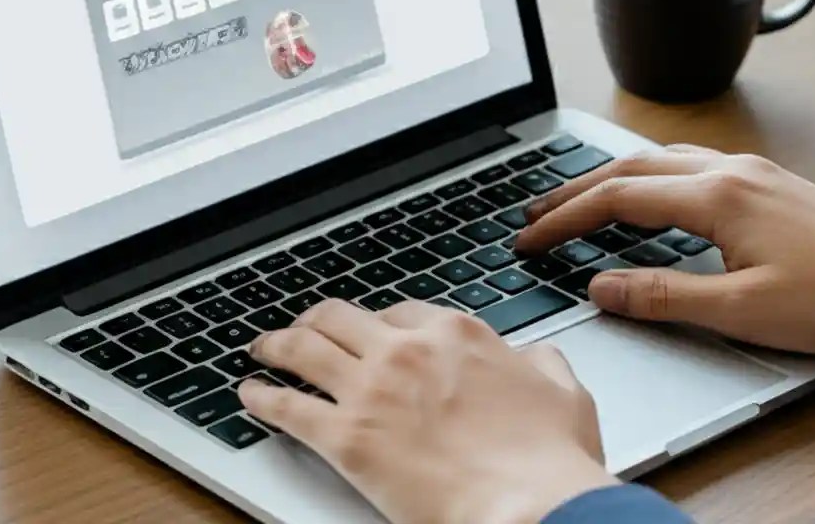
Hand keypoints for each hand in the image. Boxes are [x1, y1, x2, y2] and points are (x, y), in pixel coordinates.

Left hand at [239, 300, 617, 523]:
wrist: (529, 504)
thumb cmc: (549, 458)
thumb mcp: (564, 392)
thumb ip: (542, 365)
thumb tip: (536, 357)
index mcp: (457, 334)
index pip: (401, 310)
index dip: (379, 321)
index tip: (370, 331)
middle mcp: (408, 350)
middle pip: (341, 317)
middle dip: (316, 319)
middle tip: (303, 328)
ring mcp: (373, 390)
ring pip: (305, 349)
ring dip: (277, 345)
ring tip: (263, 349)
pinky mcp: (347, 438)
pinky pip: (288, 408)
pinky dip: (262, 398)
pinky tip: (249, 396)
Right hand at [515, 145, 814, 356]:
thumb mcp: (741, 311)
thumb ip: (663, 295)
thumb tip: (601, 288)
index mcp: (718, 197)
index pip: (617, 198)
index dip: (565, 220)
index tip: (529, 240)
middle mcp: (731, 171)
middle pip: (631, 168)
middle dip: (575, 190)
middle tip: (533, 213)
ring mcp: (753, 172)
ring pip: (661, 160)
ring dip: (612, 178)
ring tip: (578, 200)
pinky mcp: (770, 183)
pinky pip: (691, 165)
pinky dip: (651, 178)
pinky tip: (651, 197)